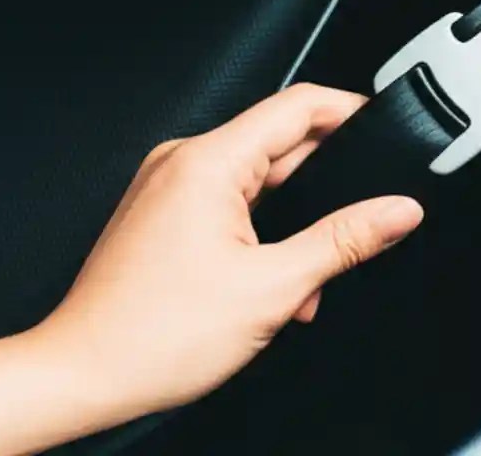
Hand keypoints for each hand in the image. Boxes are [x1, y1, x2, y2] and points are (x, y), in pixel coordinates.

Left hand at [36, 84, 423, 417]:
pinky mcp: (161, 214)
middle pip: (279, 146)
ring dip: (292, 224)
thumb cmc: (153, 336)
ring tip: (300, 282)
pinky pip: (227, 204)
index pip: (297, 106)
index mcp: (208, 162)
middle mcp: (181, 162)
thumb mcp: (273, 287)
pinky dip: (259, 236)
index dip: (350, 110)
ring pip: (256, 183)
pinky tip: (268, 284)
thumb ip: (345, 240)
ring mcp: (167, 187)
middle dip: (324, 190)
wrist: (83, 375)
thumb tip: (397, 211)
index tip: (385, 126)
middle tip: (354, 231)